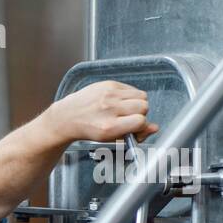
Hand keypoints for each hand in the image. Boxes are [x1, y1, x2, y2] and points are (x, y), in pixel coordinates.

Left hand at [44, 81, 159, 144]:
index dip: (142, 126)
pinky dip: (129, 95)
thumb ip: (135, 133)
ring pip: (141, 96)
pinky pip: (132, 88)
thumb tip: (155, 127)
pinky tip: (118, 101)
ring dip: (137, 103)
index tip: (136, 128)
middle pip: (144, 106)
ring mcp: (108, 94)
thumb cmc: (88, 129)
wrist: (67, 116)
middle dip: (140, 114)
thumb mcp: (110, 138)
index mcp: (108, 126)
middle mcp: (108, 108)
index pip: (140, 121)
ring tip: (124, 109)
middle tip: (129, 119)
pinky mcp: (108, 84)